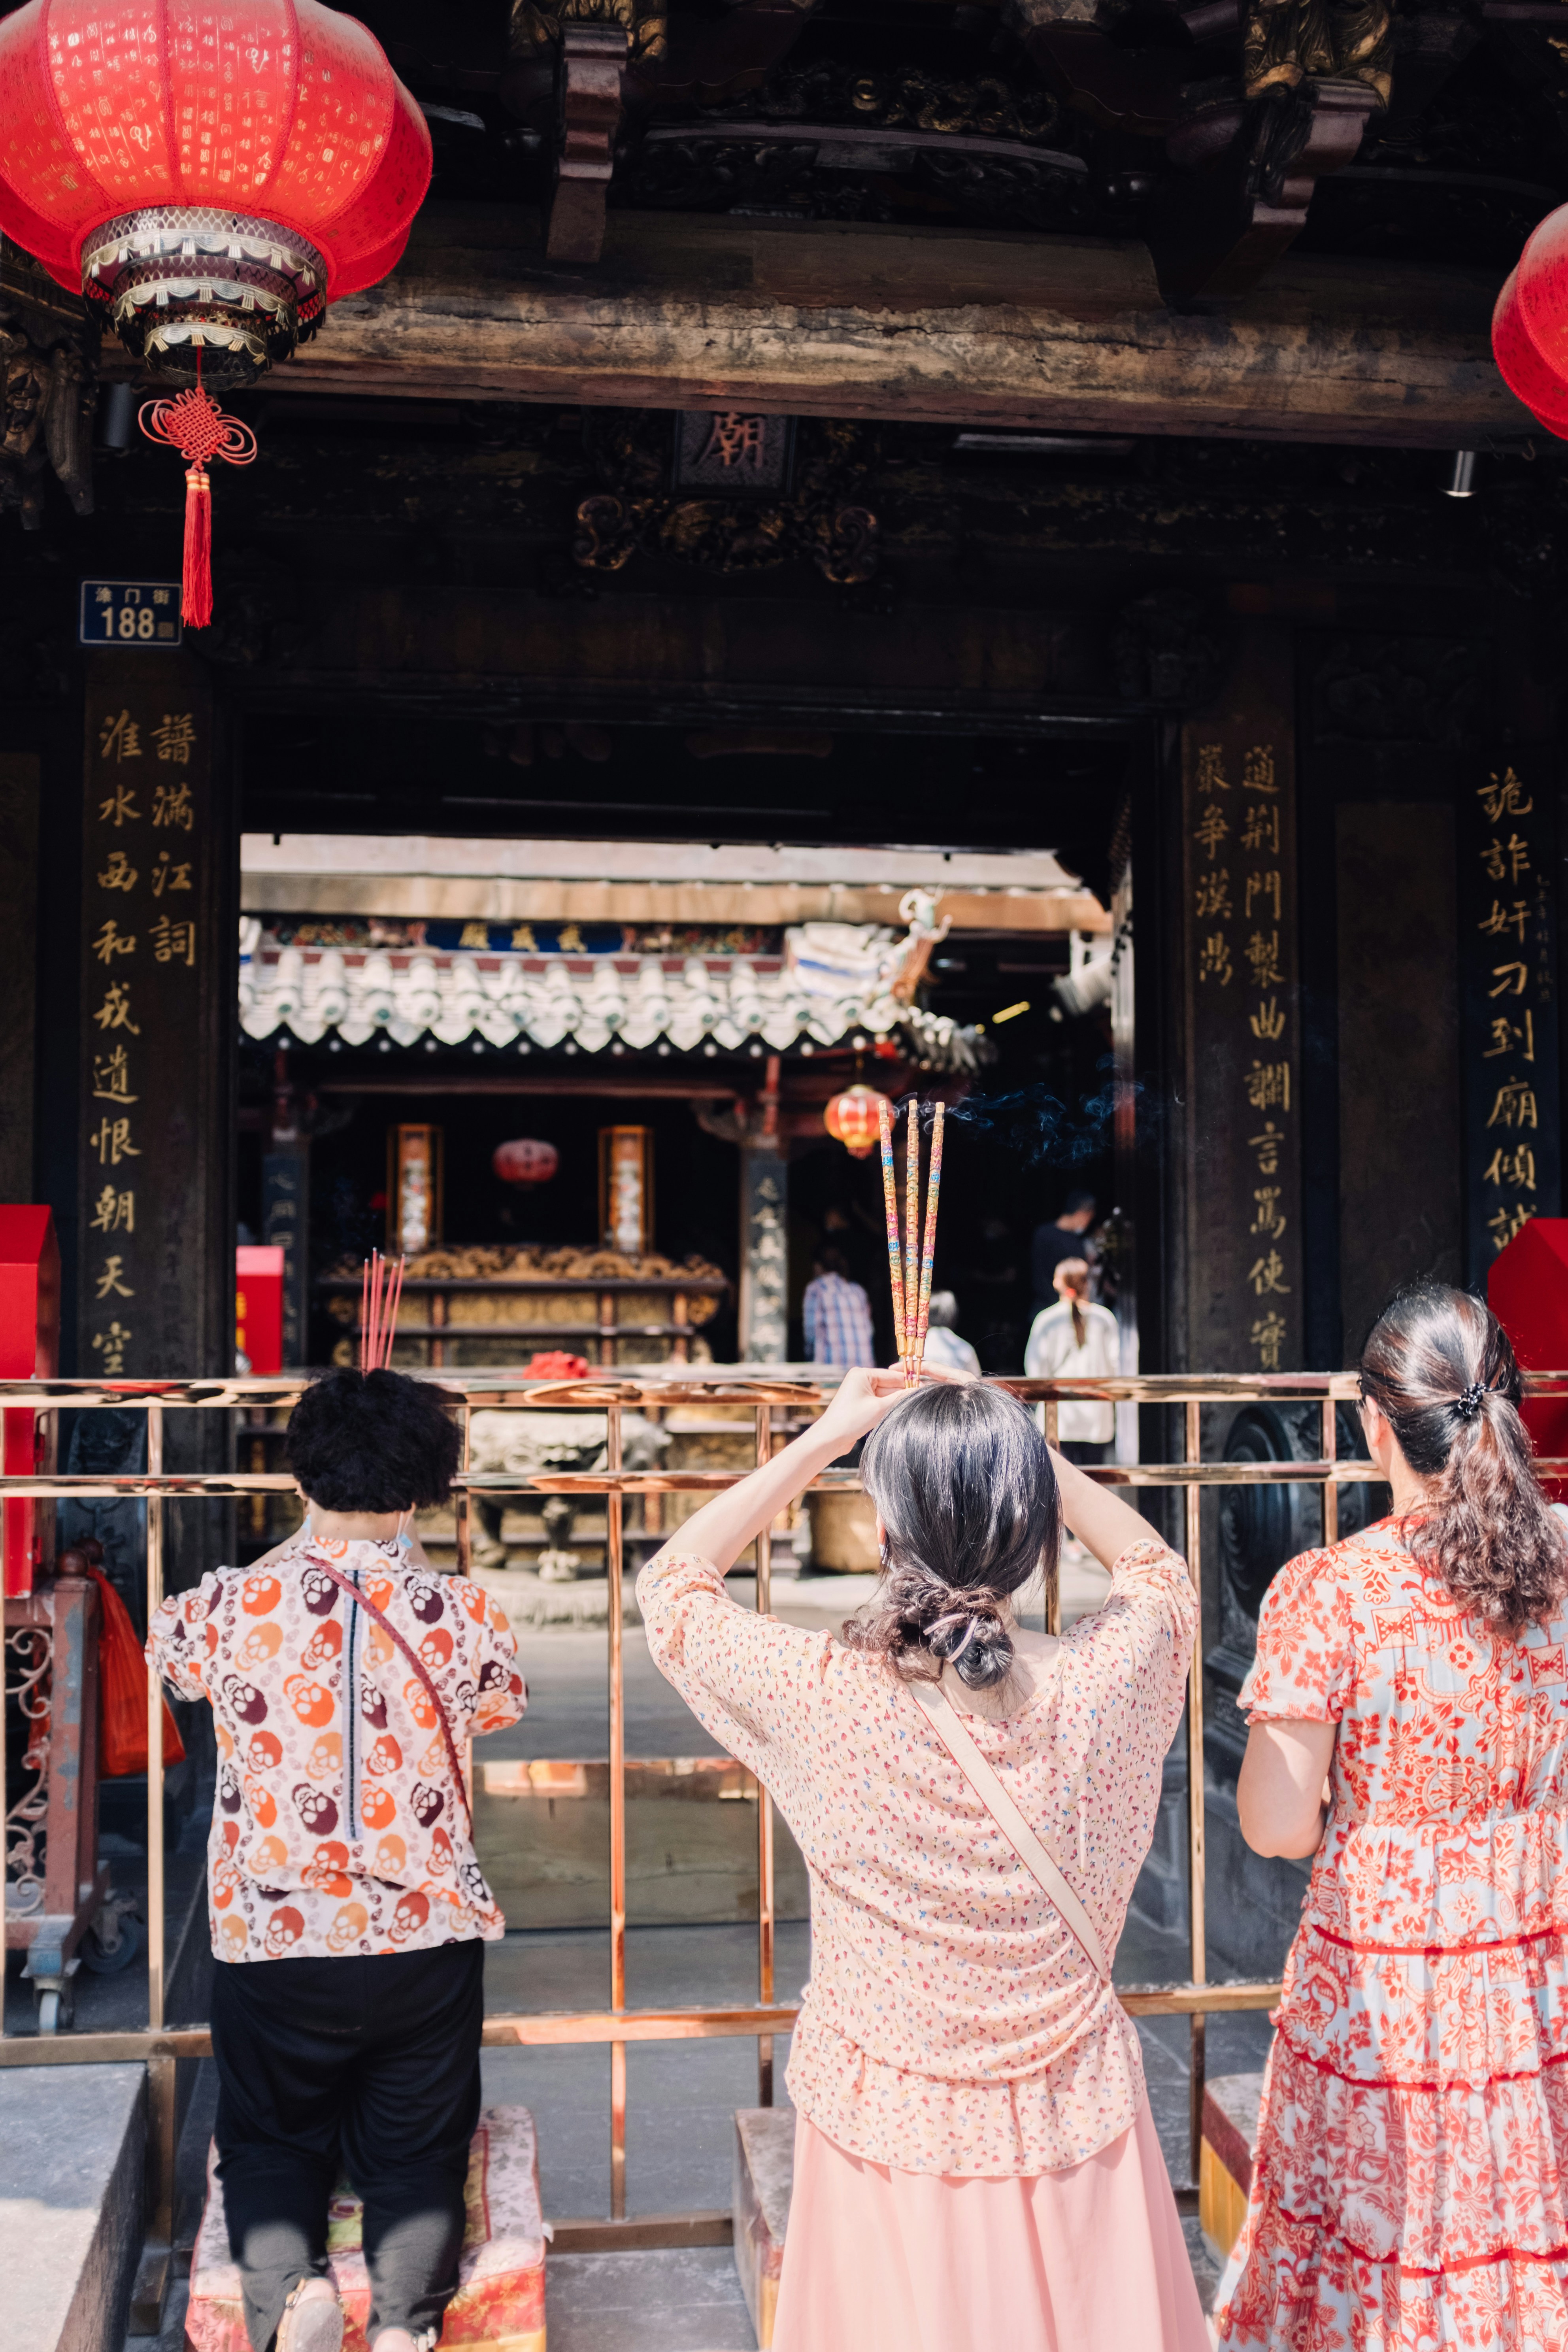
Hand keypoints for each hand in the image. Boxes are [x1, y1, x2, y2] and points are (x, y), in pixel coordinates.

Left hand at [815, 1361, 974, 1454]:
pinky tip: (900, 1414)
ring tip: (913, 1408)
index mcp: (862, 1374)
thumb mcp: (879, 1408)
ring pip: (887, 1395)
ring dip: (897, 1402)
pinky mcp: (861, 1405)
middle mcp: (861, 1380)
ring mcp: (861, 1393)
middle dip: (904, 1393)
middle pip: (891, 1385)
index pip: (893, 1375)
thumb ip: (900, 1398)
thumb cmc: (850, 1420)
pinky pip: (880, 1404)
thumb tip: (920, 1390)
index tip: (927, 1388)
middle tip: (923, 1399)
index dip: (910, 1382)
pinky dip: (889, 1409)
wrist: (830, 1439)